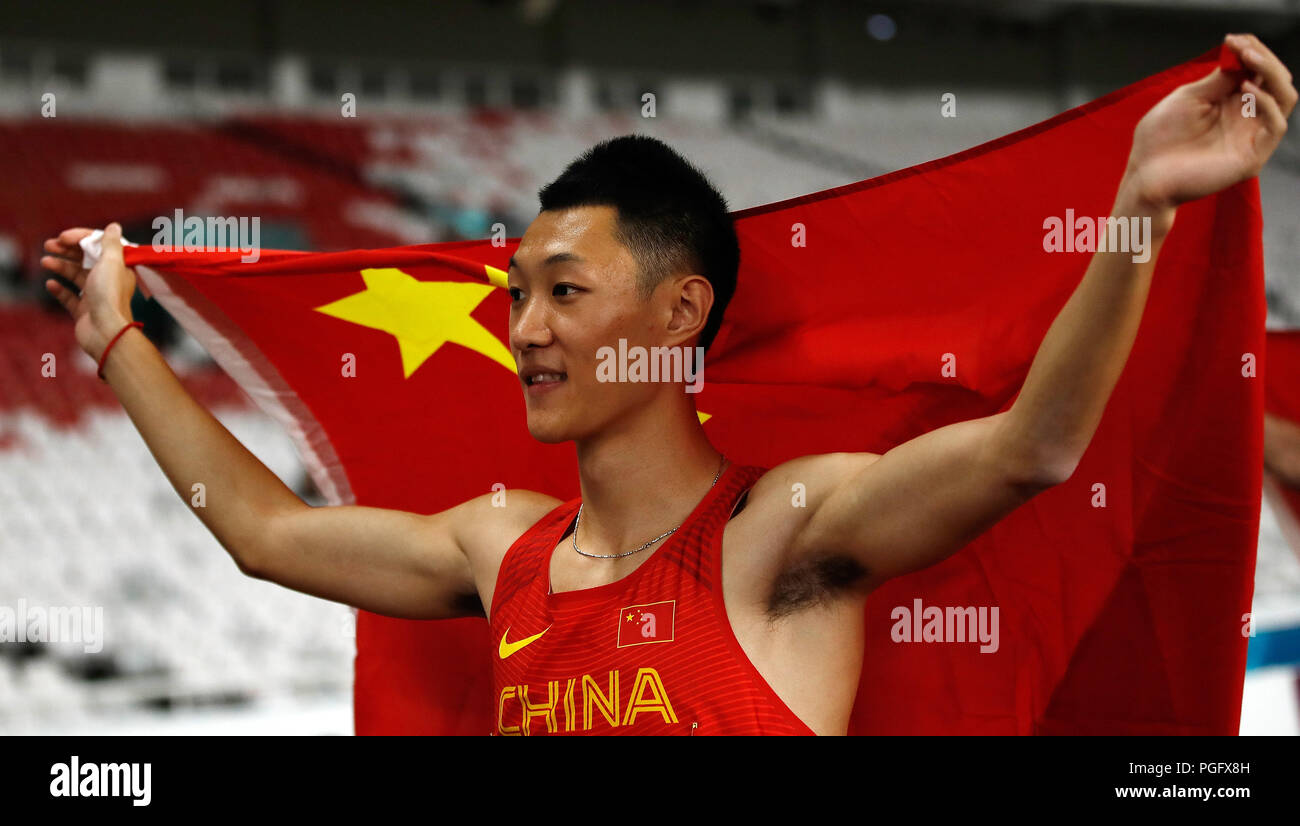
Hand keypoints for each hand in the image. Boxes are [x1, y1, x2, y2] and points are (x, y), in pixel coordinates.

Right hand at [40, 223, 138, 361]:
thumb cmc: (109, 295)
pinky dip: (60, 290)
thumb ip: (110, 243)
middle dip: (66, 250)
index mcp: (117, 267)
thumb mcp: (112, 262)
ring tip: (45, 261)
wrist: (105, 331)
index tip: (63, 237)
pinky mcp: (84, 311)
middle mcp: (108, 281)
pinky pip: (69, 297)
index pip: (97, 246)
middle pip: (85, 260)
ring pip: (75, 276)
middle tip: (49, 245)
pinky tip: (51, 284)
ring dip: (60, 266)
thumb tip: (114, 227)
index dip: (80, 238)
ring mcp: (95, 296)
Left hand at [1124, 33, 1295, 211]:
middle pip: (1275, 81)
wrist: (1147, 175)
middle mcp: (1245, 118)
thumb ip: (1217, 80)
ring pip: (1284, 98)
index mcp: (1230, 103)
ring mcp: (1251, 137)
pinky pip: (1276, 125)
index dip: (1251, 52)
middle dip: (1264, 58)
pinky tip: (1247, 89)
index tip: (1236, 39)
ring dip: (1271, 73)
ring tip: (1249, 59)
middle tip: (1245, 46)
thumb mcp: (1188, 98)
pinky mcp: (1252, 157)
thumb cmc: (1160, 140)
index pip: (1256, 72)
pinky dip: (1267, 103)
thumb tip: (1241, 57)